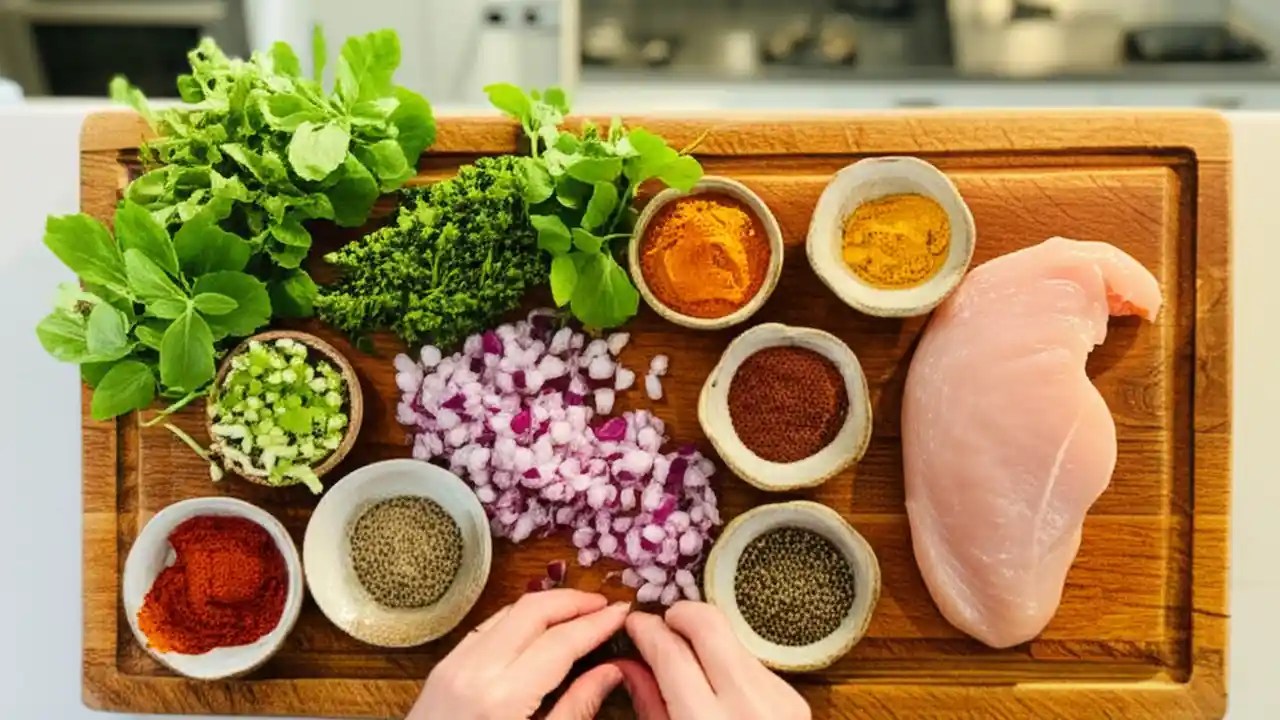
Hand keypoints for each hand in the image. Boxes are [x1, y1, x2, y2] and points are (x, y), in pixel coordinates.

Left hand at [408, 589, 654, 719]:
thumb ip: (575, 709)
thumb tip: (612, 670)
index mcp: (503, 697)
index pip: (561, 641)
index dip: (597, 623)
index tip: (624, 612)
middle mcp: (476, 669)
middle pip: (533, 610)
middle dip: (574, 600)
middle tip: (606, 605)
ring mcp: (455, 663)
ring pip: (509, 610)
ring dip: (547, 604)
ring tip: (580, 611)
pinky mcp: (444, 666)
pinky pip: (488, 626)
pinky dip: (519, 617)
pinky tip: (539, 626)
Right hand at [625, 601, 810, 719]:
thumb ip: (651, 705)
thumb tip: (630, 663)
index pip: (671, 655)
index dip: (648, 631)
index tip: (635, 623)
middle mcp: (746, 706)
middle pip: (709, 625)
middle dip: (681, 614)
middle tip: (663, 623)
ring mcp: (777, 699)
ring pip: (732, 639)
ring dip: (706, 638)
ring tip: (687, 655)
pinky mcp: (794, 698)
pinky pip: (752, 663)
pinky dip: (729, 662)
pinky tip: (718, 682)